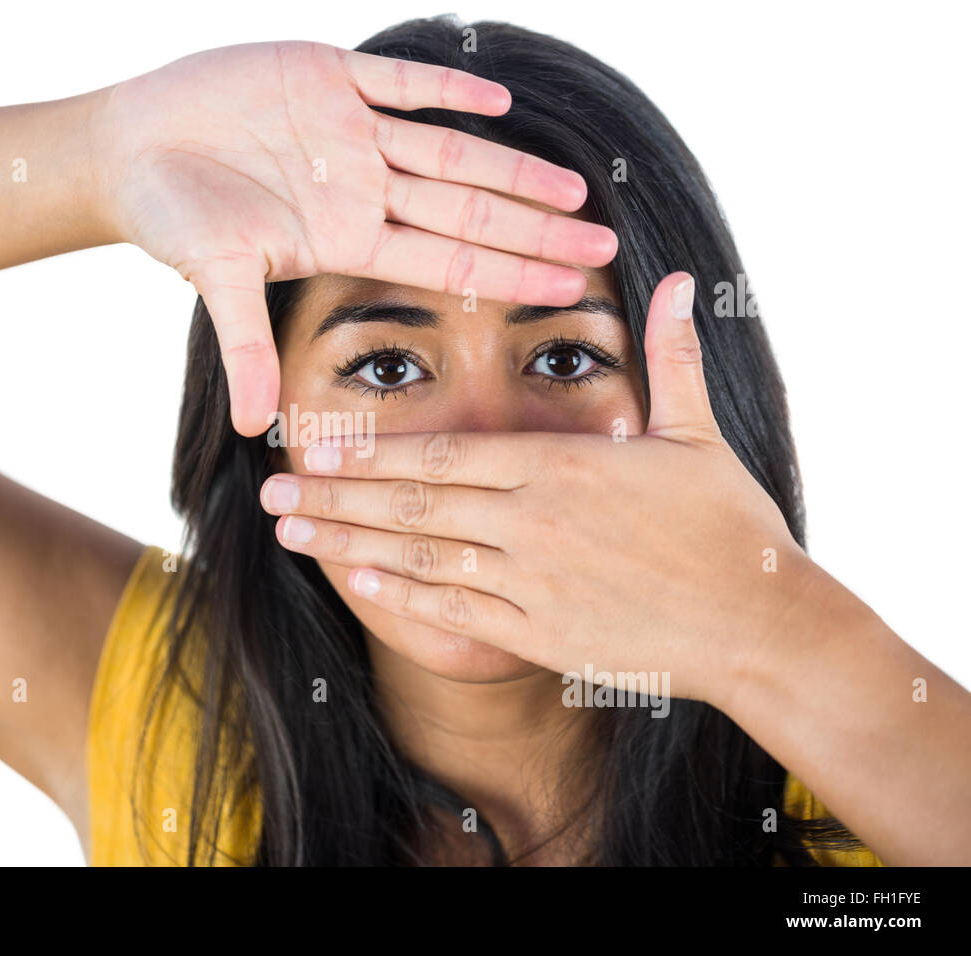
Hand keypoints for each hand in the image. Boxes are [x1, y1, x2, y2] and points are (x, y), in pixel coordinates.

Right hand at [93, 40, 617, 435]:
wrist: (133, 148)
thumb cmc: (172, 216)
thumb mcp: (214, 280)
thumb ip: (246, 347)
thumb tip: (254, 429)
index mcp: (346, 240)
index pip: (447, 264)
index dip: (508, 276)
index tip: (567, 291)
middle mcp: (363, 190)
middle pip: (466, 213)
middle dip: (533, 232)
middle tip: (603, 246)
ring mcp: (352, 134)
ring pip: (451, 152)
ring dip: (511, 170)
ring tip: (574, 190)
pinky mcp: (329, 76)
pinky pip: (399, 82)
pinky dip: (445, 87)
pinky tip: (501, 101)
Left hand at [258, 272, 821, 703]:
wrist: (760, 624)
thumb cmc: (730, 527)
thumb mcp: (698, 431)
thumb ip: (669, 355)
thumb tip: (675, 278)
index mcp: (559, 464)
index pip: (444, 451)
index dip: (372, 451)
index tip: (318, 447)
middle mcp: (532, 520)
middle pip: (411, 503)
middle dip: (334, 496)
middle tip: (268, 492)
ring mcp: (531, 581)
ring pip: (418, 557)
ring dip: (348, 545)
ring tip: (290, 535)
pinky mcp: (540, 634)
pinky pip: (456, 613)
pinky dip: (403, 597)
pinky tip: (358, 582)